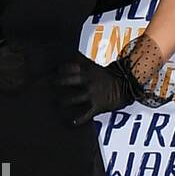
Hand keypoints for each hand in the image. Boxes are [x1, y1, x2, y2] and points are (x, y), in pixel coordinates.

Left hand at [54, 34, 172, 124]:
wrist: (126, 86)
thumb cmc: (107, 77)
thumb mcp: (94, 67)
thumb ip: (81, 62)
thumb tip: (70, 53)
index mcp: (88, 71)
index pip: (72, 66)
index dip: (61, 68)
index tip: (52, 70)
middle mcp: (89, 81)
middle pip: (71, 80)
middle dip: (58, 82)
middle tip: (48, 84)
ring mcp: (93, 94)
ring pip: (75, 98)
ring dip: (64, 101)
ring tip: (57, 103)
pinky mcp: (97, 106)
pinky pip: (86, 113)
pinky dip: (78, 119)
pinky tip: (71, 122)